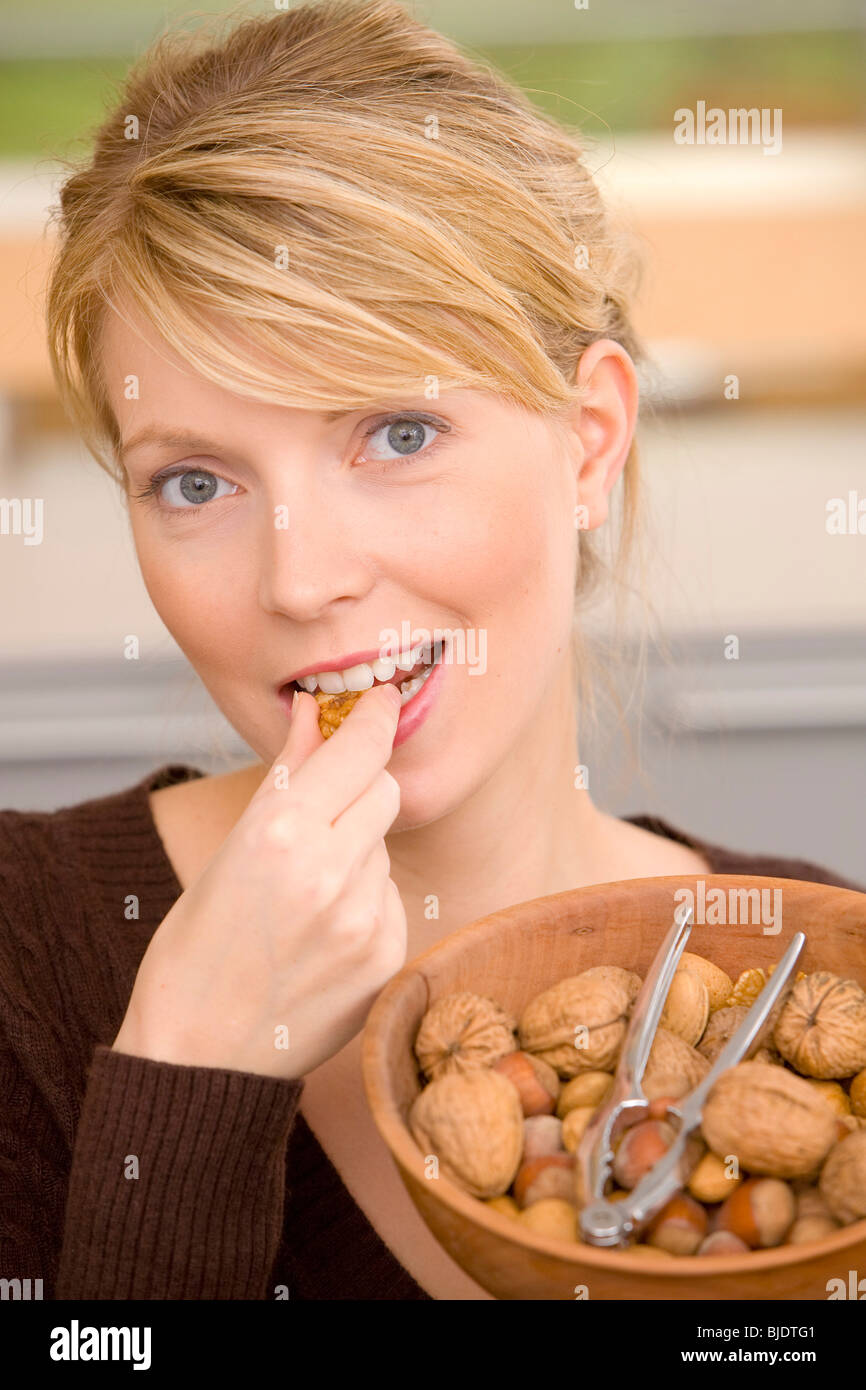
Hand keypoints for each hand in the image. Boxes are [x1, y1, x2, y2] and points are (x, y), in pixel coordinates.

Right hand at [112, 683, 405, 1078]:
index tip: (380, 700)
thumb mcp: (229, 849)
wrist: (198, 1053)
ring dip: (357, 852)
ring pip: (384, 846)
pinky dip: (365, 901)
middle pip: (385, 790)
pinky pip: (390, 898)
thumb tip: (314, 711)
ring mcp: (365, 920)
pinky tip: (321, 933)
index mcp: (280, 834)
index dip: (373, 718)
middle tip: (321, 816)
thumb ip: (285, 775)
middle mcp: (330, 873)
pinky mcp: (387, 958)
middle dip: (359, 789)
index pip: (358, 749)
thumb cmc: (197, 945)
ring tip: (305, 897)